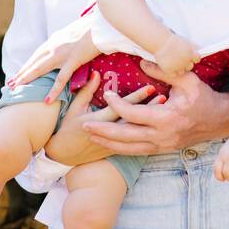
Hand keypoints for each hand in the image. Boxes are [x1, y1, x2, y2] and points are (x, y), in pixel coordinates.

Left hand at [6, 22, 101, 105]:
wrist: (101, 24)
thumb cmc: (91, 27)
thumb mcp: (72, 32)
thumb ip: (64, 39)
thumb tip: (61, 41)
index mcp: (54, 40)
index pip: (36, 55)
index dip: (27, 65)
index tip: (19, 73)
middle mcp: (54, 46)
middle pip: (33, 62)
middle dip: (21, 73)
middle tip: (10, 83)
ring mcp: (62, 54)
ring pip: (40, 69)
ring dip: (27, 79)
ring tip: (17, 88)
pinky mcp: (73, 60)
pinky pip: (61, 78)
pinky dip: (53, 90)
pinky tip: (47, 100)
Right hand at [45, 69, 163, 166]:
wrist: (63, 155)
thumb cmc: (67, 128)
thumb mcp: (75, 107)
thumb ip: (86, 91)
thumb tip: (97, 74)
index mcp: (98, 120)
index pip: (122, 108)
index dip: (137, 97)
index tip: (150, 87)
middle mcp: (109, 133)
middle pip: (134, 119)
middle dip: (150, 108)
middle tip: (164, 96)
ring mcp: (114, 144)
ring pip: (137, 132)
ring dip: (151, 120)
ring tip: (165, 108)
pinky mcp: (115, 151)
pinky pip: (134, 143)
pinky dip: (146, 133)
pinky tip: (158, 125)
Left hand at [82, 60, 228, 155]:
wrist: (219, 120)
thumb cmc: (203, 97)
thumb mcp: (187, 79)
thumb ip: (164, 71)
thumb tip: (142, 61)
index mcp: (167, 118)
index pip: (134, 113)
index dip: (117, 104)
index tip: (106, 95)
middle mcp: (162, 135)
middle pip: (126, 136)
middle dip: (104, 131)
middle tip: (85, 125)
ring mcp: (163, 145)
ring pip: (130, 148)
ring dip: (109, 143)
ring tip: (92, 136)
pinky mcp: (163, 149)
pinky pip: (138, 151)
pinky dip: (122, 148)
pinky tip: (110, 144)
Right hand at [153, 32, 198, 76]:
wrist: (160, 41)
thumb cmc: (172, 40)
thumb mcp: (185, 41)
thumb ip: (193, 47)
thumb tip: (200, 49)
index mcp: (191, 53)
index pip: (197, 59)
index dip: (193, 58)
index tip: (189, 57)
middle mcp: (186, 61)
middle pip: (190, 66)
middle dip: (186, 64)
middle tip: (179, 59)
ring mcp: (178, 66)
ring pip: (182, 72)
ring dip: (179, 69)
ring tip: (173, 62)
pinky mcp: (170, 70)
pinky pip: (173, 74)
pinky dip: (171, 72)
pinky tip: (168, 66)